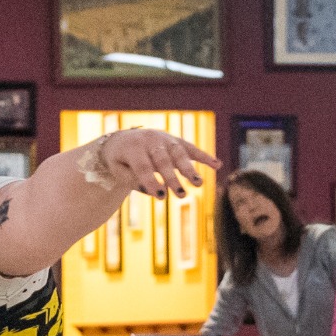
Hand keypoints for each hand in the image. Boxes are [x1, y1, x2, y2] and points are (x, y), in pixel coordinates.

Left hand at [90, 128, 220, 197]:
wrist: (123, 139)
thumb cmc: (120, 159)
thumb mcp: (118, 169)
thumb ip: (131, 179)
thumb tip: (152, 190)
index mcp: (133, 147)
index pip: (144, 166)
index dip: (152, 181)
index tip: (161, 197)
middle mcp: (151, 140)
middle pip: (163, 160)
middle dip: (173, 178)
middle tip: (181, 195)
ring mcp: (165, 139)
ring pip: (179, 153)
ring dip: (190, 169)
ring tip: (199, 184)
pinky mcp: (176, 140)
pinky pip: (191, 148)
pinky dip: (204, 156)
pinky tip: (217, 165)